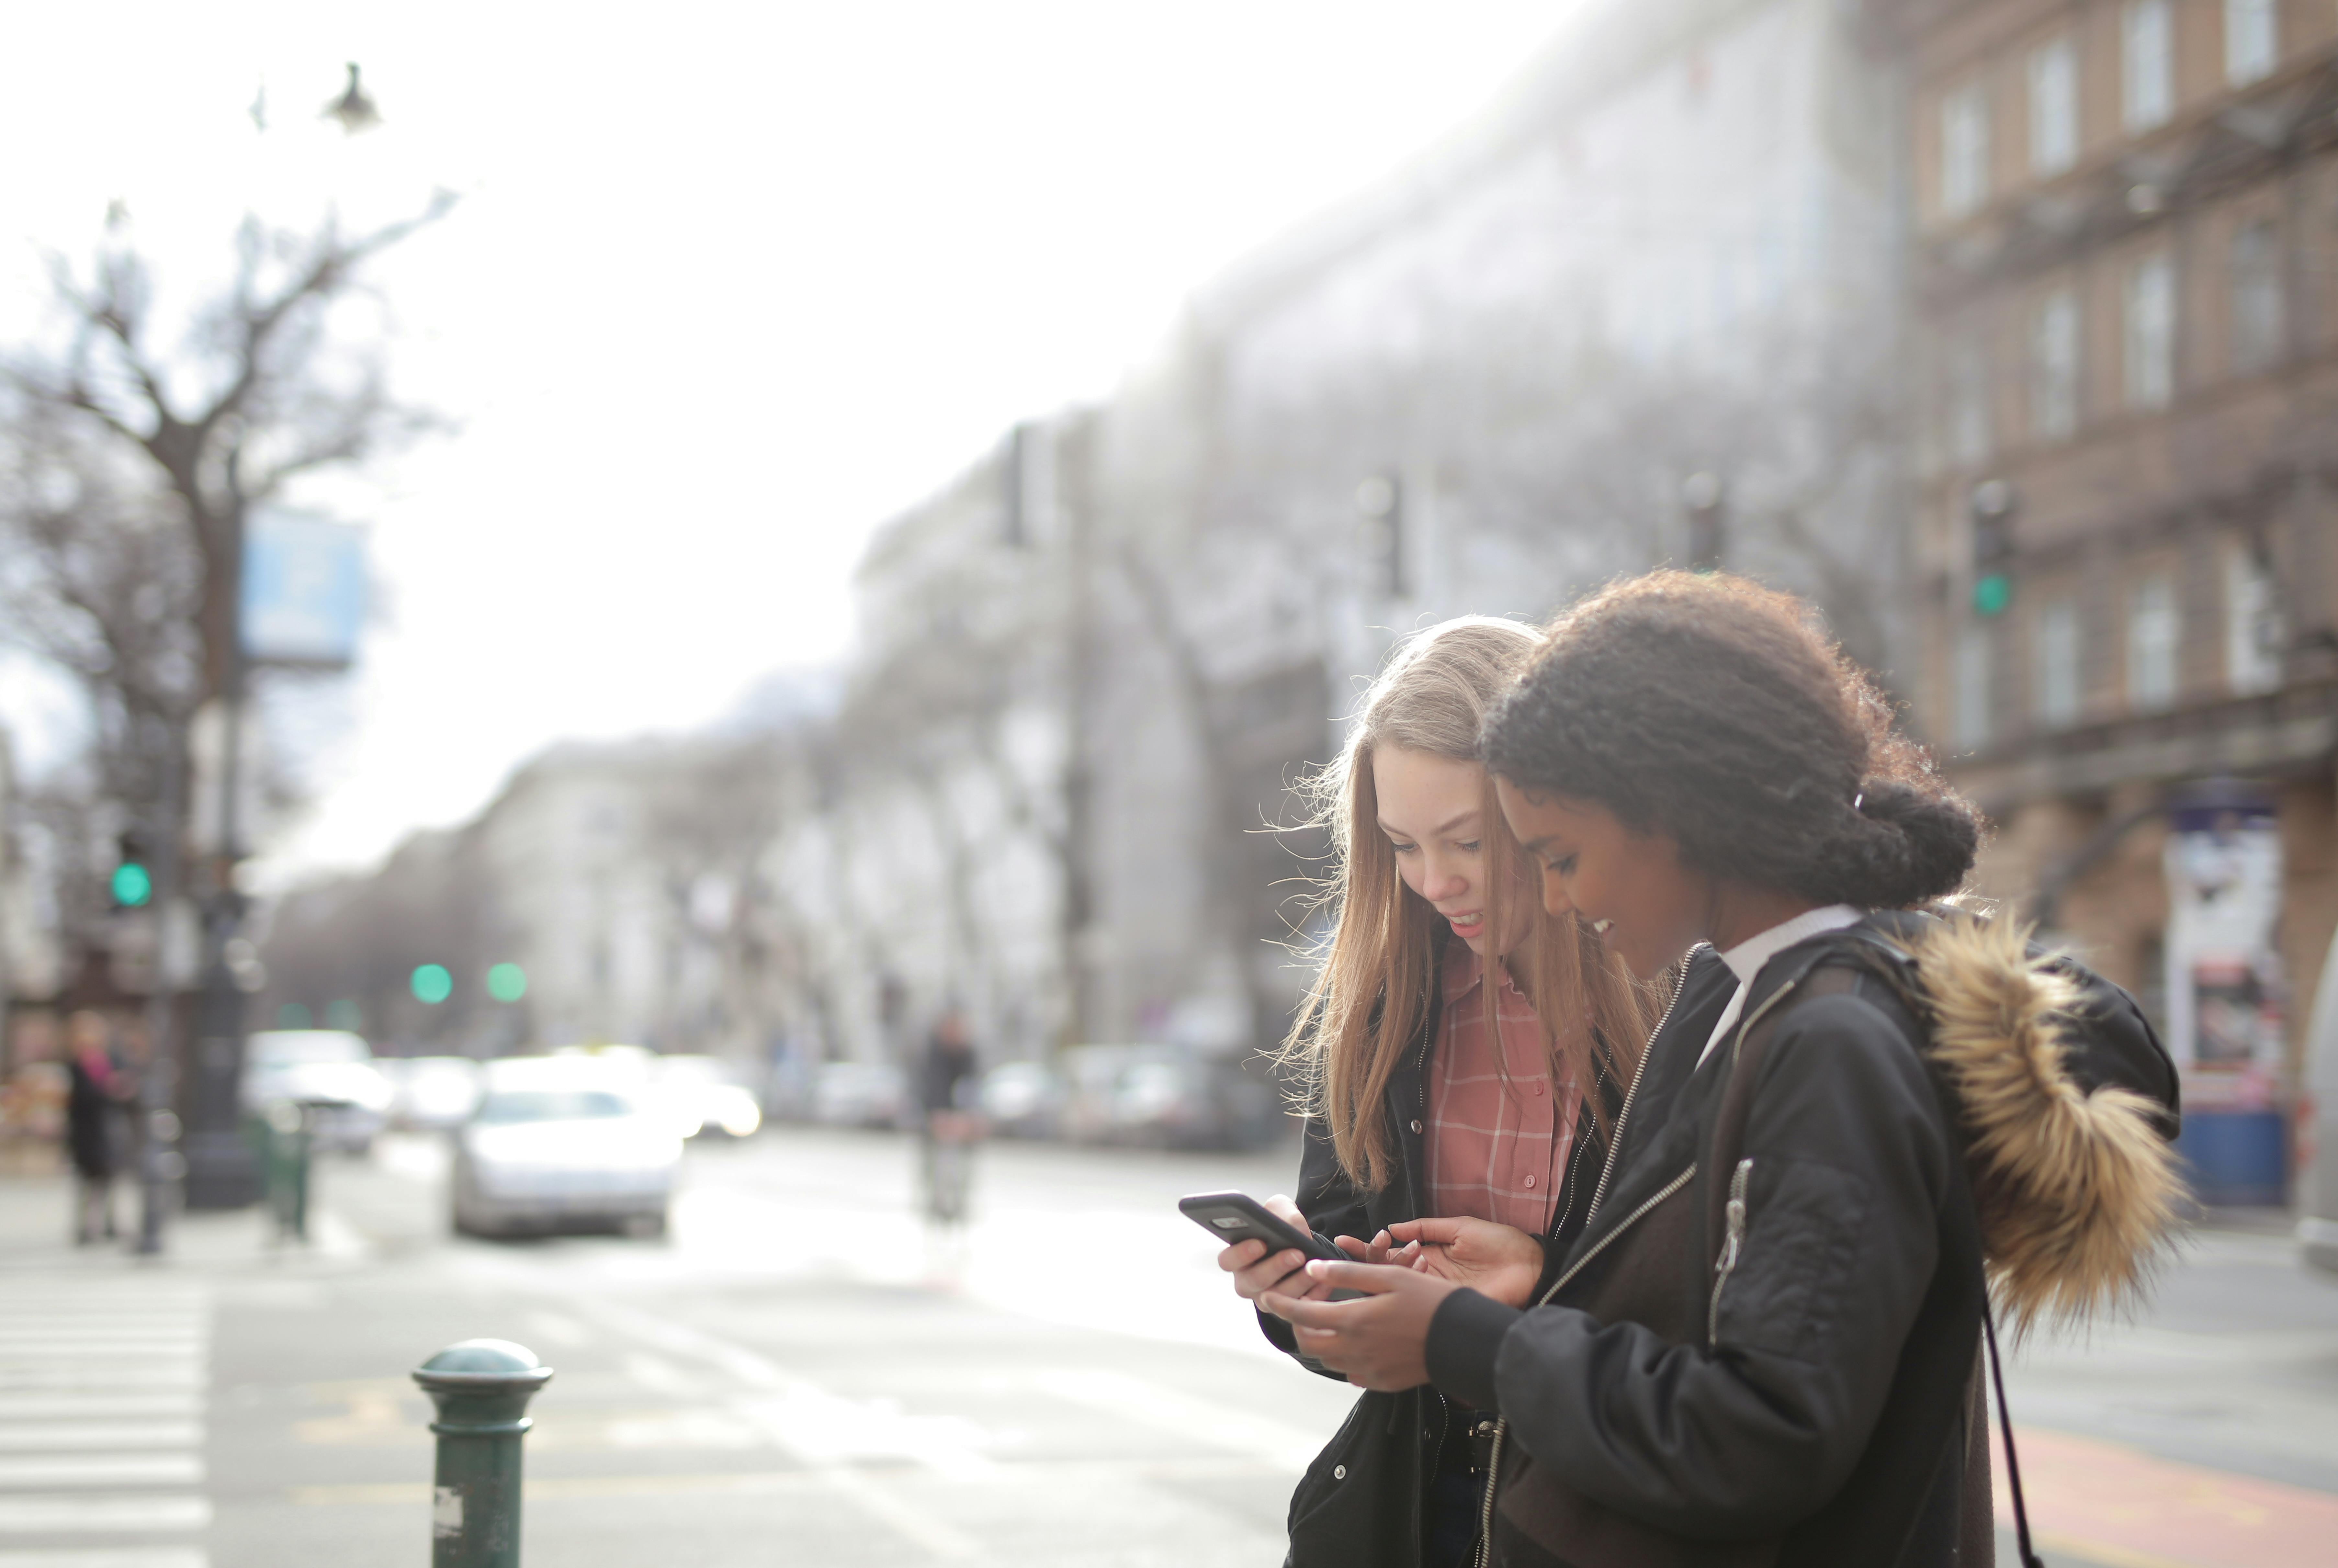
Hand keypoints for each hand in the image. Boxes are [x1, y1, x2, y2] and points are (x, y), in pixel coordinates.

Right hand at [1216, 1194, 1366, 1306]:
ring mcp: (1266, 1299)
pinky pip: (1299, 1308)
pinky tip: (1324, 1281)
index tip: (1260, 1243)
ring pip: (1278, 1298)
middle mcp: (1247, 1281)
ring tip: (1314, 1268)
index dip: (1241, 1254)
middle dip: (1276, 1267)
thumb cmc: (1280, 1227)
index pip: (1227, 1260)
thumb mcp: (1279, 1210)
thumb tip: (1294, 1229)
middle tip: (1296, 1254)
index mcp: (1236, 1257)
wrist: (1298, 1246)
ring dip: (1298, 1282)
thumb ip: (1282, 1212)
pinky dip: (1313, 1295)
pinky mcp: (1287, 1310)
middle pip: (1254, 1281)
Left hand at [1259, 1259, 1458, 1390]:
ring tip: (1331, 1318)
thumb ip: (1348, 1274)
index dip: (1280, 1305)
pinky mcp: (1380, 1382)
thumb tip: (1312, 1268)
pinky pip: (1350, 1372)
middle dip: (1298, 1324)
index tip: (1267, 1296)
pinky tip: (1357, 1339)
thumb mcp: (1390, 1276)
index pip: (1302, 1315)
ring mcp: (1367, 1370)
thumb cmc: (1429, 1301)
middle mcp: (1354, 1350)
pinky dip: (1344, 1356)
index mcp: (1354, 1321)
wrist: (1462, 1340)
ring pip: (1327, 1359)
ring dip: (1321, 1339)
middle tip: (1303, 1304)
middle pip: (1308, 1343)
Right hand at [1381, 1217, 1544, 1307]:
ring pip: (1400, 1286)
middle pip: (1388, 1273)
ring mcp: (1436, 1293)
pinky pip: (1422, 1299)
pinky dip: (1417, 1280)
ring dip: (1399, 1265)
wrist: (1529, 1265)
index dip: (1370, 1249)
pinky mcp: (1448, 1305)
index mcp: (1429, 1257)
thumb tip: (1392, 1226)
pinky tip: (1424, 1263)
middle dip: (1372, 1260)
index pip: (1391, 1256)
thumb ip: (1425, 1227)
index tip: (1352, 1240)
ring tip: (1416, 1251)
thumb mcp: (1459, 1227)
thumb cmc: (1499, 1243)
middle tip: (1373, 1244)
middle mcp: (1427, 1277)